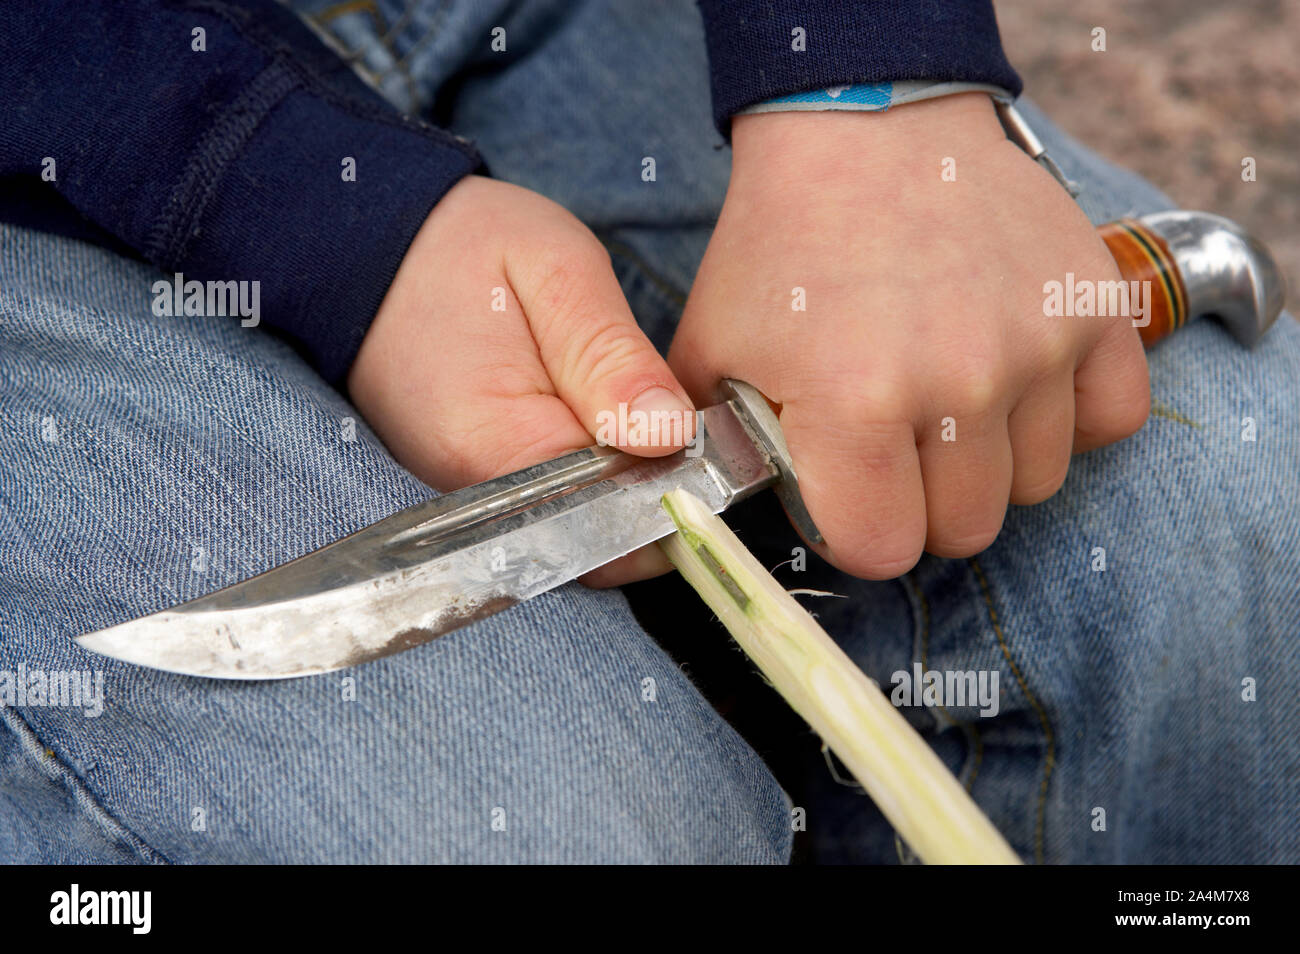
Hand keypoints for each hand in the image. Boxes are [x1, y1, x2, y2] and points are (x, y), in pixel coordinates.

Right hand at [348, 175, 693, 584]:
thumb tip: (669, 436)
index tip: (715, 460)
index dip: (673, 500)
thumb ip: (612, 358)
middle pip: (593, 536)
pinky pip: (545, 502)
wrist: (364, 242)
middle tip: (683, 426)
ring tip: (638, 414)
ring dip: (620, 485)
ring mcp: (462, 494)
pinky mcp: (464, 481)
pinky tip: (598, 426)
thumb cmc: (459, 246)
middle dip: (652, 496)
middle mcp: (470, 494)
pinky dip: (585, 475)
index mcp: (494, 446)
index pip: (609, 520)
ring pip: (572, 522)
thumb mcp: (556, 272)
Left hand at [668, 93, 1149, 578]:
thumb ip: (720, 452)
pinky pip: (1111, 420)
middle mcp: (959, 384)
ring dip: (991, 463)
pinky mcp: (1094, 307)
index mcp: (854, 405)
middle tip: (895, 448)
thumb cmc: (781, 248)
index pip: (880, 550)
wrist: (864, 129)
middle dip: (922, 504)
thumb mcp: (712, 353)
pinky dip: (1071, 418)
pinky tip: (1021, 384)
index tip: (844, 488)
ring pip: (1035, 485)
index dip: (854, 528)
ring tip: (950, 401)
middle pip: (965, 531)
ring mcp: (1037, 345)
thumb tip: (727, 520)